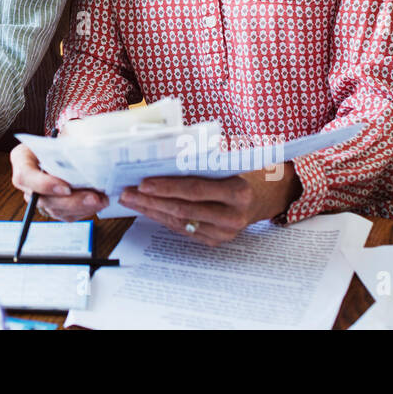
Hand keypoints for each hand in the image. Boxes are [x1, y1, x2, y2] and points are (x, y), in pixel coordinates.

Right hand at [9, 142, 107, 220]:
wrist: (64, 149)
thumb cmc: (61, 140)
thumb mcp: (62, 135)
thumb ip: (68, 141)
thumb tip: (86, 149)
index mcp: (22, 159)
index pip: (25, 176)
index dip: (44, 185)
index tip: (66, 188)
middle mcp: (27, 182)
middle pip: (43, 199)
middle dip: (71, 201)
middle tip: (93, 198)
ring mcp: (38, 197)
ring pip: (56, 210)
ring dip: (81, 207)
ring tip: (101, 200)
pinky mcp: (52, 207)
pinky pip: (66, 215)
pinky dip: (84, 211)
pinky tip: (98, 203)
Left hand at [117, 164, 300, 244]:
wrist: (265, 196)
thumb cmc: (243, 171)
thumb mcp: (230, 160)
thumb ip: (203, 159)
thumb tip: (164, 153)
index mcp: (238, 191)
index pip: (196, 189)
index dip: (167, 187)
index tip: (142, 182)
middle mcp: (233, 216)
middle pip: (183, 209)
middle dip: (151, 201)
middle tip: (126, 192)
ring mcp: (225, 233)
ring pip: (180, 222)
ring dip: (151, 211)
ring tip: (130, 200)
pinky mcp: (216, 241)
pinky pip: (184, 230)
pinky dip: (163, 219)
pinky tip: (147, 209)